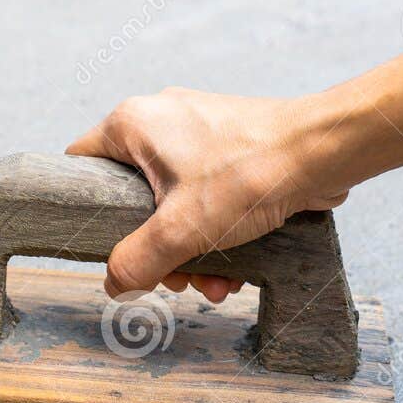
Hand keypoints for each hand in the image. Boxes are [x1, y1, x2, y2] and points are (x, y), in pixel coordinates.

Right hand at [67, 87, 350, 302]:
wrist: (322, 152)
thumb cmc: (250, 173)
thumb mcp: (181, 229)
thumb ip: (137, 260)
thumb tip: (113, 283)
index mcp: (133, 123)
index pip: (81, 162)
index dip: (86, 208)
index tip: (107, 244)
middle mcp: (160, 119)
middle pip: (132, 195)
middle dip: (156, 247)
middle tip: (176, 279)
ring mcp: (197, 131)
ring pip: (172, 201)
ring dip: (190, 249)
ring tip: (217, 282)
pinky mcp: (229, 147)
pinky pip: (205, 195)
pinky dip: (214, 231)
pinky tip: (237, 265)